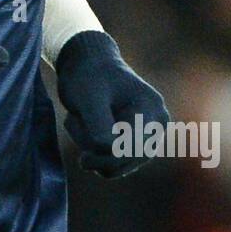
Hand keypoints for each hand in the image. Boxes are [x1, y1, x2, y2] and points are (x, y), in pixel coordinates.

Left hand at [55, 31, 169, 177]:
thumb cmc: (88, 76)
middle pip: (124, 162)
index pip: (131, 151)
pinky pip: (111, 165)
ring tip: (80, 121)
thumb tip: (111, 152)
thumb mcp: (88, 98)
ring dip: (90, 150)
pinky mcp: (134, 146)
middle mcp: (157, 127)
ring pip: (115, 167)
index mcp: (152, 111)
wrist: (87, 64)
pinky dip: (93, 151)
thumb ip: (100, 126)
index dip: (103, 155)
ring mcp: (148, 138)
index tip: (80, 150)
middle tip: (73, 121)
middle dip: (93, 149)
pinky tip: (86, 128)